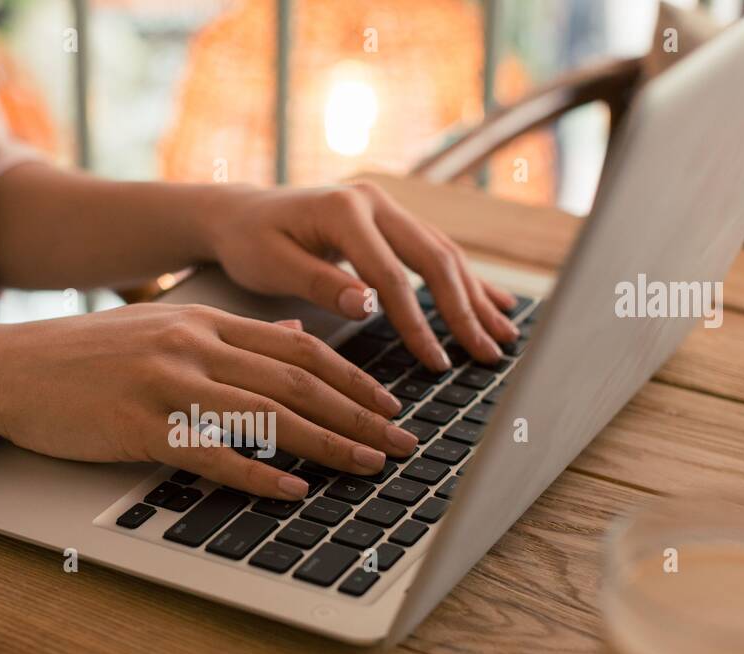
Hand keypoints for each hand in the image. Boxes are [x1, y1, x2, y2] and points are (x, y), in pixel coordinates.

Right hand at [0, 304, 419, 498]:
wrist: (6, 369)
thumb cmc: (81, 358)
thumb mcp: (159, 328)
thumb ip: (225, 337)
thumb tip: (292, 340)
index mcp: (202, 320)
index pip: (298, 348)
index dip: (352, 378)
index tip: (388, 404)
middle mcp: (194, 345)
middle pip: (298, 382)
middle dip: (360, 415)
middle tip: (401, 443)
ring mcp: (167, 384)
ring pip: (269, 416)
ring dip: (328, 445)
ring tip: (369, 467)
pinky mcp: (140, 426)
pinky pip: (214, 453)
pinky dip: (260, 474)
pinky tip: (293, 490)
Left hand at [200, 181, 519, 368]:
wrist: (239, 213)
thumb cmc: (249, 242)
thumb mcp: (272, 265)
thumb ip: (320, 284)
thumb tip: (369, 306)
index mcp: (345, 210)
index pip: (392, 276)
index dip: (417, 322)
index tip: (436, 362)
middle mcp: (374, 201)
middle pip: (434, 259)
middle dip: (464, 311)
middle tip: (486, 354)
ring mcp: (387, 208)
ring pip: (444, 254)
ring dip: (476, 297)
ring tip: (503, 337)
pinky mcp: (391, 221)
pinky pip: (437, 252)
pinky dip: (467, 281)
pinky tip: (498, 304)